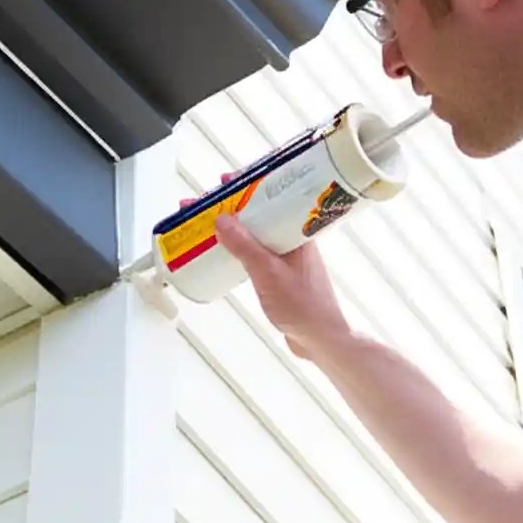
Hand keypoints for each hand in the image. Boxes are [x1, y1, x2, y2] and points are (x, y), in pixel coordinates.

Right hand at [180, 174, 353, 359]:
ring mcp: (286, 256)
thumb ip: (245, 247)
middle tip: (200, 205)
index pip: (272, 197)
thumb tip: (221, 220)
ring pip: (253, 233)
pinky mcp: (279, 273)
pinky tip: (221, 251)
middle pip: (258, 213)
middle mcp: (292, 239)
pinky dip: (236, 248)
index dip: (247, 186)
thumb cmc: (304, 307)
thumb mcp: (268, 274)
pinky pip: (254, 252)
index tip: (223, 182)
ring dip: (229, 228)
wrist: (321, 340)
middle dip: (228, 207)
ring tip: (203, 224)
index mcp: (296, 232)